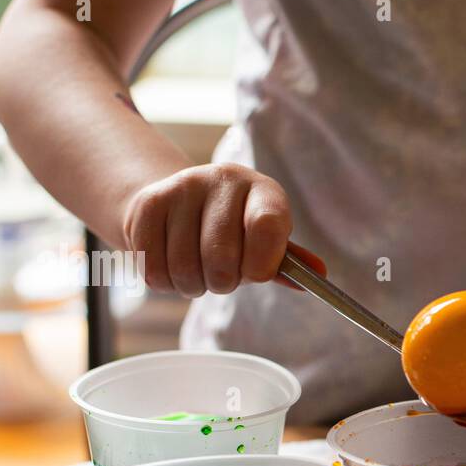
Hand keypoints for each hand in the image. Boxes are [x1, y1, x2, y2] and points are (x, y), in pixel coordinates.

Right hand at [121, 163, 291, 297]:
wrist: (178, 205)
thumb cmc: (234, 232)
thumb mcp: (265, 242)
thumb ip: (287, 261)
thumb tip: (318, 275)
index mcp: (263, 191)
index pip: (267, 226)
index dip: (263, 262)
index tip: (258, 276)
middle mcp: (223, 179)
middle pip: (221, 258)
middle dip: (224, 282)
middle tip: (224, 277)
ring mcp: (182, 187)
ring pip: (185, 269)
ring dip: (193, 286)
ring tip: (199, 272)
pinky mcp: (147, 203)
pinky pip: (154, 268)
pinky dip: (166, 282)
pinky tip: (173, 266)